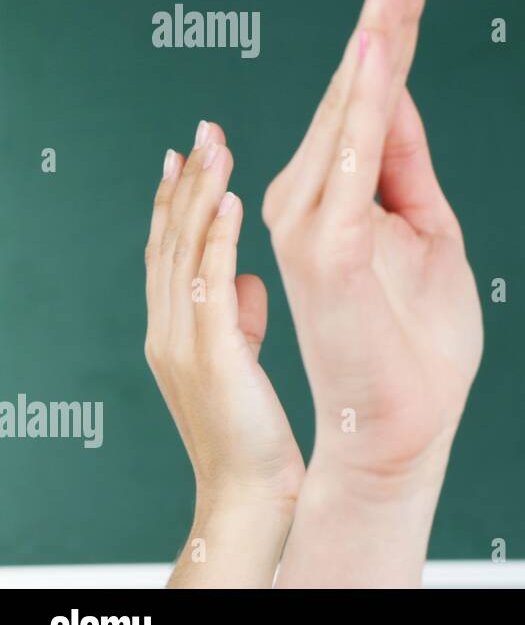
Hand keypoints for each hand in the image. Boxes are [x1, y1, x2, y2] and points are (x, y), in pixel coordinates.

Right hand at [144, 120, 302, 586]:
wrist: (249, 495)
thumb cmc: (252, 433)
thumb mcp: (240, 365)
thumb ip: (238, 319)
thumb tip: (249, 281)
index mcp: (179, 327)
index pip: (174, 248)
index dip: (181, 199)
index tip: (191, 152)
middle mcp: (171, 327)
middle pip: (171, 238)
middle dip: (187, 181)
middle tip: (203, 130)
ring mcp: (186, 341)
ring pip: (185, 251)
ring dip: (201, 194)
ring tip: (217, 146)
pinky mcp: (212, 356)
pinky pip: (212, 286)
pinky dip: (219, 239)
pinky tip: (234, 202)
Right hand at [266, 0, 481, 586]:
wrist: (403, 426)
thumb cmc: (419, 340)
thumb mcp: (430, 230)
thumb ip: (405, 162)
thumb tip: (392, 87)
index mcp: (343, 191)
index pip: (371, 94)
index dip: (393, 29)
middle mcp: (312, 194)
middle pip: (357, 88)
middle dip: (389, 15)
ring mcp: (312, 218)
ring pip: (349, 110)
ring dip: (377, 38)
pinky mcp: (326, 246)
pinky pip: (348, 160)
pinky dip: (360, 104)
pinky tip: (374, 52)